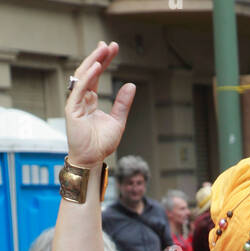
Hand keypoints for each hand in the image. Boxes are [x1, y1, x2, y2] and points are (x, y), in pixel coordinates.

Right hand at [65, 42, 134, 166]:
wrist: (92, 160)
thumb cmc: (101, 144)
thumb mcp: (117, 121)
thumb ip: (122, 104)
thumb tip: (131, 85)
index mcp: (90, 99)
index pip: (96, 75)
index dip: (104, 61)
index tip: (112, 48)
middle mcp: (81, 98)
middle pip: (89, 72)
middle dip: (98, 57)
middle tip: (109, 45)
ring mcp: (75, 103)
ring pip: (83, 76)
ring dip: (93, 61)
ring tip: (103, 50)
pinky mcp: (72, 109)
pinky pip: (79, 89)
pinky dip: (87, 77)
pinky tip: (96, 67)